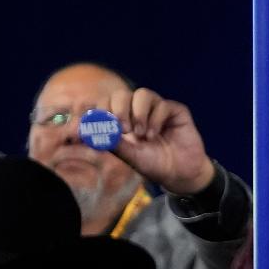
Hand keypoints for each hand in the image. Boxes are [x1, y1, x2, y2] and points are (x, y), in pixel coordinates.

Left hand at [101, 88, 215, 195]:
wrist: (179, 173)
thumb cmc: (153, 164)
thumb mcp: (128, 155)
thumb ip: (112, 142)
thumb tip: (89, 132)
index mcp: (123, 119)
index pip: (107, 103)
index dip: (102, 110)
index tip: (101, 125)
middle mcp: (139, 110)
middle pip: (122, 94)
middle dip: (119, 109)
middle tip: (123, 128)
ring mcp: (157, 109)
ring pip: (143, 94)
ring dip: (139, 113)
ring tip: (140, 134)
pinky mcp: (176, 111)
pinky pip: (163, 105)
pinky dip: (156, 120)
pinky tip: (154, 136)